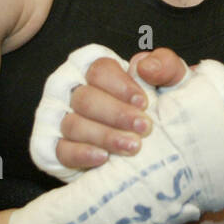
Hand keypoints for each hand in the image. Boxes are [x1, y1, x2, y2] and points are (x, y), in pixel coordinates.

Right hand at [56, 47, 188, 170]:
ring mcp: (59, 118)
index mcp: (95, 68)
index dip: (121, 85)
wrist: (149, 148)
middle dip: (116, 114)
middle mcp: (72, 89)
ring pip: (74, 124)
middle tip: (144, 127)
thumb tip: (145, 66)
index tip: (143, 103)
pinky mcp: (54, 147)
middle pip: (85, 98)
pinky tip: (103, 158)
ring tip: (132, 147)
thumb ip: (165, 66)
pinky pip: (61, 149)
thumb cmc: (155, 108)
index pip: (99, 69)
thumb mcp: (170, 82)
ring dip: (104, 136)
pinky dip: (82, 153)